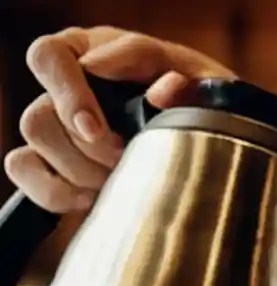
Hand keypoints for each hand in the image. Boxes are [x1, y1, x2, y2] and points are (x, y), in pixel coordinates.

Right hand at [5, 27, 232, 212]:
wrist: (206, 138)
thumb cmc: (198, 99)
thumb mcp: (205, 85)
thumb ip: (190, 84)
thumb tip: (165, 88)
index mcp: (94, 49)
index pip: (52, 58)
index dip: (69, 96)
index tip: (96, 130)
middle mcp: (66, 82)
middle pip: (39, 111)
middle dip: (84, 148)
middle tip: (122, 161)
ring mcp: (53, 118)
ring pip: (35, 139)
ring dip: (79, 169)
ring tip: (118, 179)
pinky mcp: (46, 156)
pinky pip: (22, 168)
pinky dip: (55, 191)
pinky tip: (92, 197)